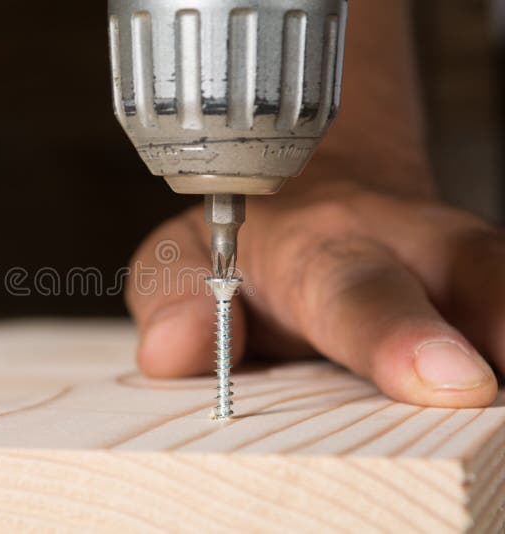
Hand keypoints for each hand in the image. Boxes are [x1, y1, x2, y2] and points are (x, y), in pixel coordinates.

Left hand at [126, 179, 501, 407]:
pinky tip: (493, 397)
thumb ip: (173, 295)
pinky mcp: (482, 289)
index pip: (357, 291)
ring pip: (503, 285)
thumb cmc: (246, 241)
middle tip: (489, 389)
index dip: (396, 333)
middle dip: (499, 323)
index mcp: (318, 245)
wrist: (322, 192)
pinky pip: (499, 309)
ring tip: (503, 412)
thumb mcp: (185, 253)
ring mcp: (458, 267)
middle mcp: (405, 246)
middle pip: (473, 275)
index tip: (439, 380)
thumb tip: (175, 348)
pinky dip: (500, 335)